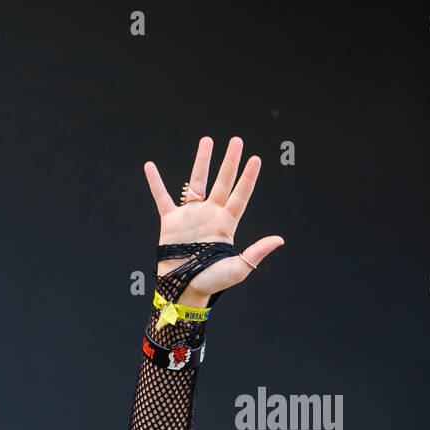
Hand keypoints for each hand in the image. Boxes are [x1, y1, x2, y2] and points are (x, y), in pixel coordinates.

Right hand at [143, 135, 283, 303]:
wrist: (183, 289)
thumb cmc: (212, 282)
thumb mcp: (237, 269)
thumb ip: (256, 253)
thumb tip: (280, 240)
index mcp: (226, 224)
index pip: (240, 196)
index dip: (248, 178)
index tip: (256, 159)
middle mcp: (210, 215)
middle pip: (222, 182)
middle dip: (229, 161)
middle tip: (237, 140)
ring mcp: (191, 216)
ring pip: (196, 182)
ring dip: (201, 161)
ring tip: (207, 141)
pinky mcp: (171, 221)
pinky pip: (162, 197)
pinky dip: (155, 182)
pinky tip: (150, 166)